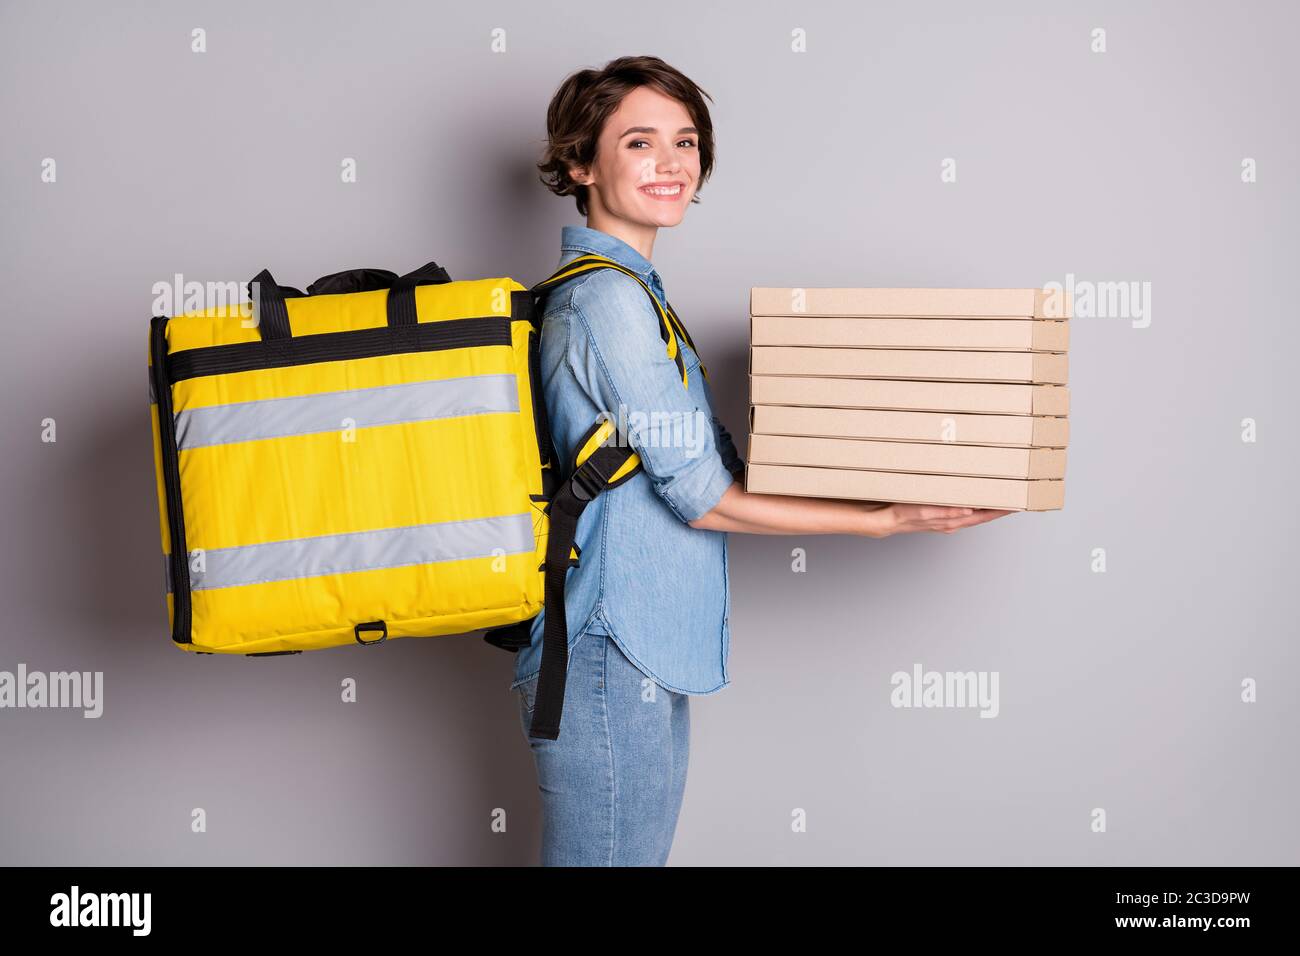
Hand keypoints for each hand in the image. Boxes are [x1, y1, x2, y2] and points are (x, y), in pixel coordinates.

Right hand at [866, 502, 1014, 537]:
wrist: (886, 520)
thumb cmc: (903, 515)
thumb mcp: (923, 512)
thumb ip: (944, 512)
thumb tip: (966, 511)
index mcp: (952, 521)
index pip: (984, 515)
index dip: (1002, 511)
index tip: (1019, 504)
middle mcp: (954, 522)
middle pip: (984, 515)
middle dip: (1001, 509)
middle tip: (1018, 498)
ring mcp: (948, 521)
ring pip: (976, 514)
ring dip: (990, 508)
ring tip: (1003, 499)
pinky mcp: (942, 516)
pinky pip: (966, 512)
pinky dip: (976, 507)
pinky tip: (977, 501)